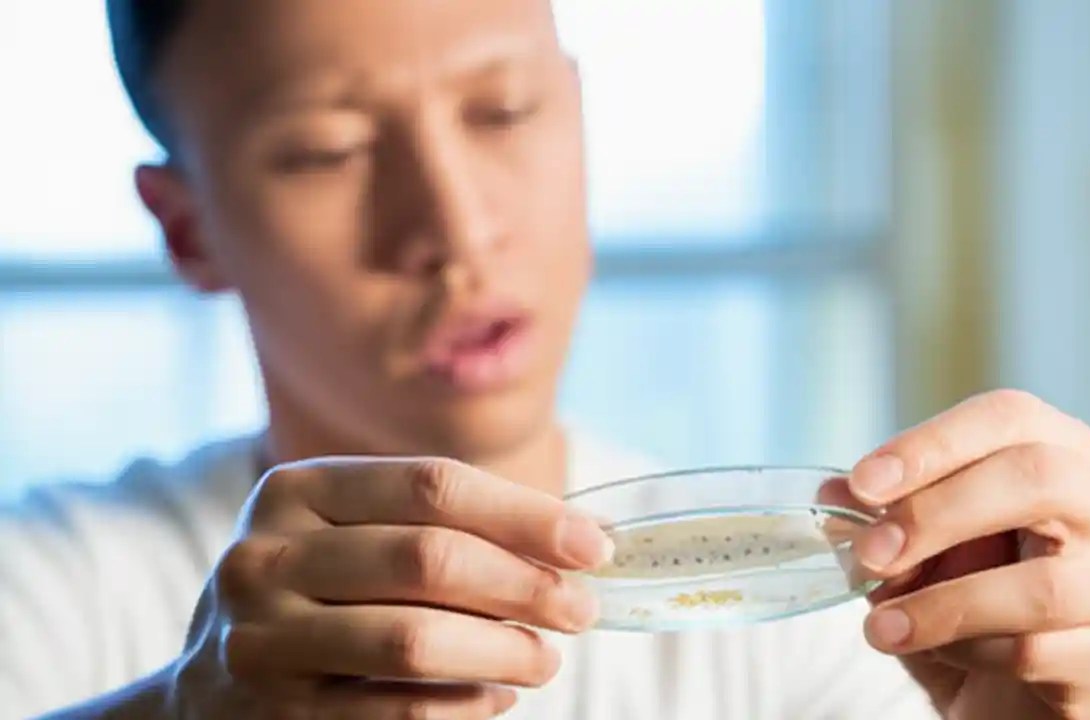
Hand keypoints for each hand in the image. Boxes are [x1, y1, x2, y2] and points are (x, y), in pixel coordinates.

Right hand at [165, 457, 612, 719]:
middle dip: (525, 584)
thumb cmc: (315, 596)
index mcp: (296, 489)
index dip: (526, 514)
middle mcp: (265, 555)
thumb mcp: (351, 537)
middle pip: (429, 557)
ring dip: (504, 651)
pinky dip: (463, 705)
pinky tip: (497, 696)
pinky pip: (395, 712)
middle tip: (582, 609)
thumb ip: (443, 527)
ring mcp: (260, 640)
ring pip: (414, 639)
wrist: (206, 693)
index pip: (433, 485)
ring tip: (546, 658)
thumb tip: (582, 539)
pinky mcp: (270, 716)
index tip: (595, 544)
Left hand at [846, 390, 1089, 719]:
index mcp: (1061, 446)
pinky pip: (1035, 651)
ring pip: (1043, 585)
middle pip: (1036, 478)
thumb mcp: (916, 537)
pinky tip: (937, 652)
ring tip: (880, 626)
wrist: (1006, 682)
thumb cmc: (967, 582)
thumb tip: (831, 496)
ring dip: (945, 606)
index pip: (1007, 416)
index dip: (931, 444)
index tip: (864, 483)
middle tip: (870, 555)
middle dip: (938, 514)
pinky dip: (970, 652)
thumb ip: (882, 510)